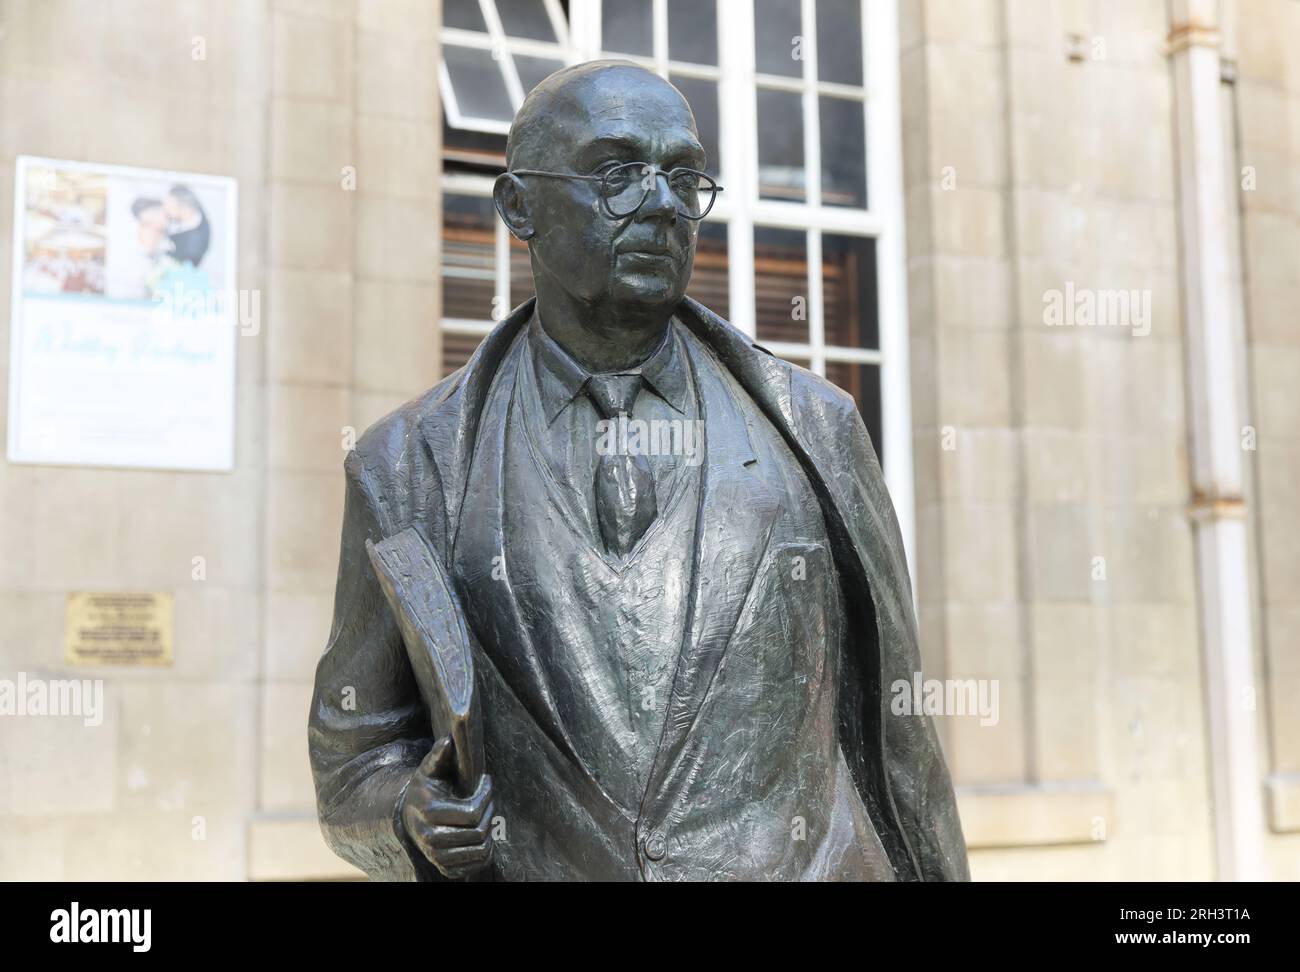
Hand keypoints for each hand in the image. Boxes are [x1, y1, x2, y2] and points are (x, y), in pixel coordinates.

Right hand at [399, 737, 494, 878]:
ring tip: (486, 815)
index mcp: (429, 812)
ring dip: (490, 831)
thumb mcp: (427, 771)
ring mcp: (438, 856)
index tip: (487, 782)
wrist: (408, 819)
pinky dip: (487, 850)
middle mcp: (431, 838)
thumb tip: (449, 740)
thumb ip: (438, 756)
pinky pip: (478, 864)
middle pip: (479, 832)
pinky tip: (482, 832)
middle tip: (489, 799)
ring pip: (481, 850)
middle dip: (490, 812)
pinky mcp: (446, 868)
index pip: (472, 812)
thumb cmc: (424, 791)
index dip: (486, 796)